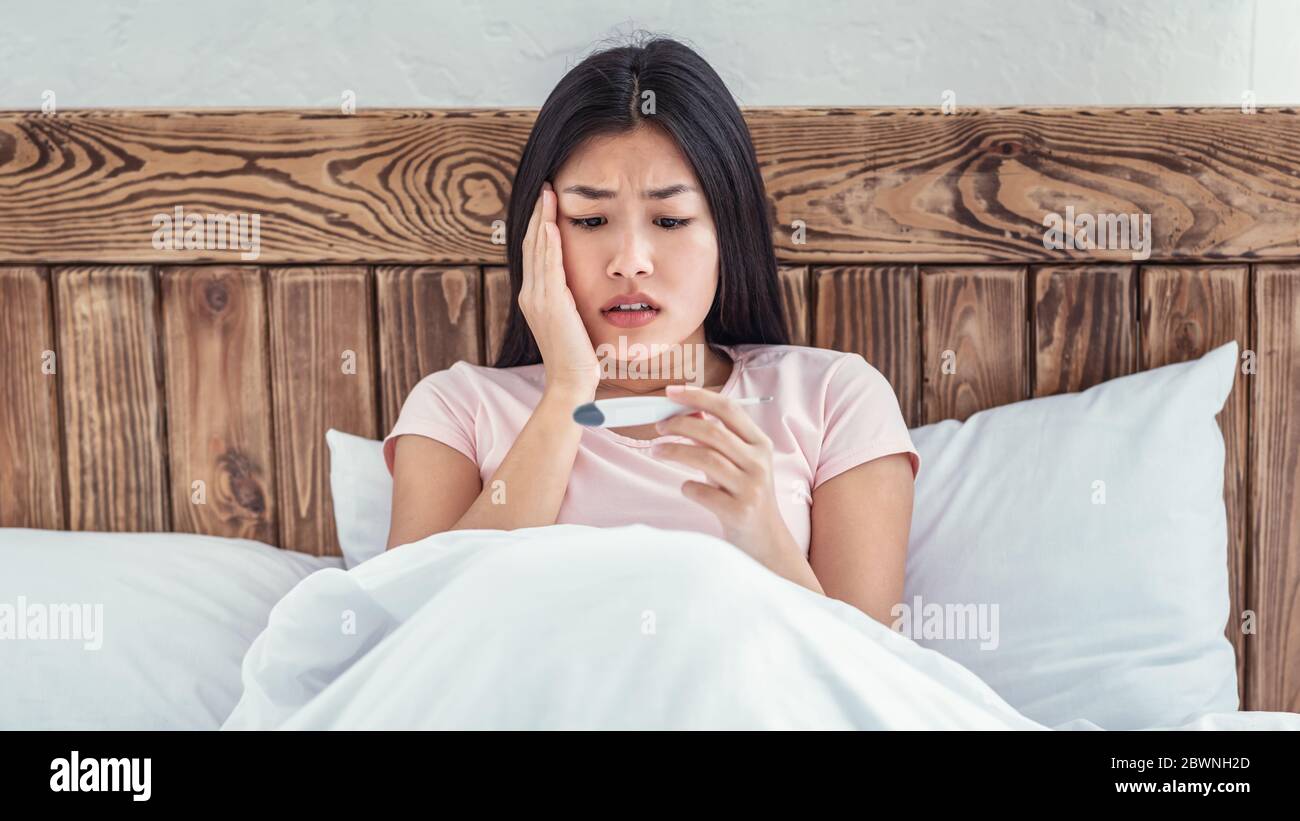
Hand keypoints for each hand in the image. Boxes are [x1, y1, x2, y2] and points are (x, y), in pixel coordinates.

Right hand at [519, 181, 599, 397]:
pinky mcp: (550, 305)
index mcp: (535, 296)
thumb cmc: (578, 355)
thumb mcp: (571, 319)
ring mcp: (537, 299)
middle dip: (539, 214)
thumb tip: (576, 282)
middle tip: (546, 187)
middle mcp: (531, 294)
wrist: (570, 381)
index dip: (540, 224)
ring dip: (543, 220)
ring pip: (538, 251)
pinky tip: (552, 226)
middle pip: (532, 245)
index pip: (536, 252)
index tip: (548, 201)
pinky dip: (549, 246)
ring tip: (548, 195)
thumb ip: (569, 298)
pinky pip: (548, 269)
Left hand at [650, 385, 798, 562]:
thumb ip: (718, 438)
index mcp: (760, 444)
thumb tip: (687, 410)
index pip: (728, 409)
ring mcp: (751, 488)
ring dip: (673, 451)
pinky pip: (701, 492)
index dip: (698, 396)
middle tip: (658, 426)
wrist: (766, 540)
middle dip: (679, 425)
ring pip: (705, 458)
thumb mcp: (739, 462)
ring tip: (656, 450)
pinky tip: (685, 487)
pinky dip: (687, 486)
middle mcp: (759, 463)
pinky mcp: (739, 511)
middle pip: (712, 432)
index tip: (671, 392)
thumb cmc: (745, 496)